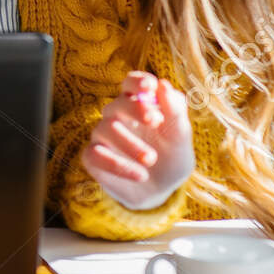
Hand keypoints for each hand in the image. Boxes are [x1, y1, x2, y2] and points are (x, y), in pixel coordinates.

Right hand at [79, 72, 194, 210]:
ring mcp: (103, 136)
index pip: (130, 84)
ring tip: (152, 160)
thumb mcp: (180, 138)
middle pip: (117, 103)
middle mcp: (117, 116)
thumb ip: (175, 113)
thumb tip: (163, 85)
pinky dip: (118, 165)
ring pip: (106, 128)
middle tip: (155, 120)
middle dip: (135, 109)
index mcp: (138, 104)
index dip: (137, 81)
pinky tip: (140, 175)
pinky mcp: (93, 158)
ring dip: (131, 144)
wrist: (162, 191)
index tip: (149, 86)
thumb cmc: (171, 158)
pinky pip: (95, 154)